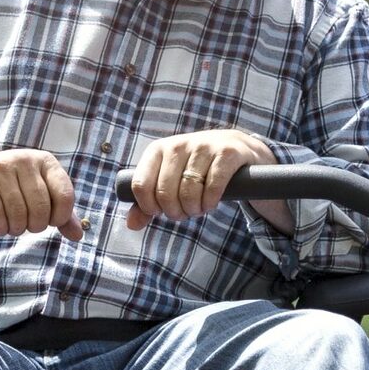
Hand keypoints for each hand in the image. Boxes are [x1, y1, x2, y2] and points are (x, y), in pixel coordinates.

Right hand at [0, 146, 82, 239]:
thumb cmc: (11, 184)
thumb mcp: (38, 193)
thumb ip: (61, 213)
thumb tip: (78, 235)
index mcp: (45, 161)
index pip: (64, 194)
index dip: (59, 217)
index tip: (49, 222)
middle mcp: (24, 159)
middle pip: (40, 206)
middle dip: (35, 226)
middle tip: (27, 228)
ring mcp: (0, 166)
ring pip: (17, 210)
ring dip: (16, 228)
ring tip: (12, 228)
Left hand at [126, 129, 276, 228]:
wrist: (237, 149)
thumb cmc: (197, 170)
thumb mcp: (170, 181)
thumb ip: (148, 203)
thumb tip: (131, 224)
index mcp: (158, 150)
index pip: (141, 185)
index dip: (149, 207)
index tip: (161, 212)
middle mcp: (178, 144)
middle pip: (164, 192)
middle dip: (174, 212)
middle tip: (184, 213)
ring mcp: (203, 146)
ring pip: (188, 191)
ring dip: (194, 209)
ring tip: (198, 208)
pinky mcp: (226, 153)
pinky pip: (213, 186)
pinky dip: (210, 202)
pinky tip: (210, 203)